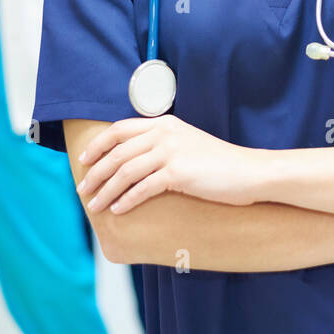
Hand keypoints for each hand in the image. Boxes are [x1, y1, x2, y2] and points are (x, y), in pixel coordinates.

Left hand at [76, 115, 264, 214]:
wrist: (250, 172)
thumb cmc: (219, 164)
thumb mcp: (187, 144)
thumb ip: (161, 145)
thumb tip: (132, 162)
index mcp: (164, 123)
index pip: (119, 130)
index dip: (97, 146)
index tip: (83, 161)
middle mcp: (164, 133)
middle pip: (117, 152)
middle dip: (95, 173)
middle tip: (83, 191)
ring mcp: (171, 151)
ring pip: (125, 171)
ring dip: (106, 191)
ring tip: (95, 206)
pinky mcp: (178, 172)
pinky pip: (142, 188)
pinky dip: (126, 200)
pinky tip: (118, 210)